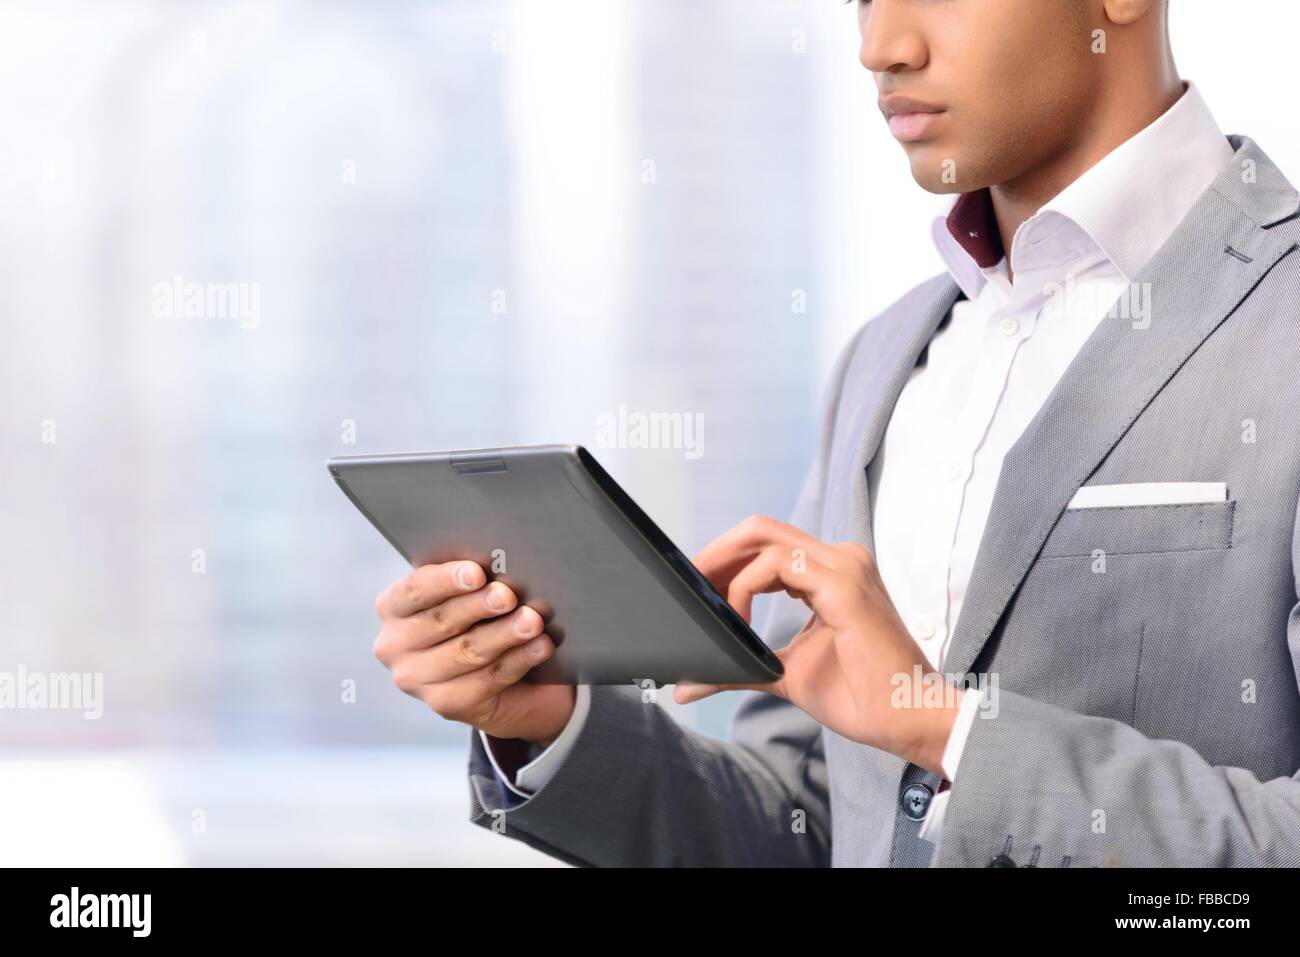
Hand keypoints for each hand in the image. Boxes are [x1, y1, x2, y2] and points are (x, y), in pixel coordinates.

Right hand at [373, 561, 574, 745]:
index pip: (415, 590)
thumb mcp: (468, 595)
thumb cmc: (479, 619)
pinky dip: (518, 660)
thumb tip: (501, 568)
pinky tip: (539, 647)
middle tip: (509, 596)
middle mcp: (394, 646)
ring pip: (466, 652)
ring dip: (504, 634)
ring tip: (533, 621)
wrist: (498, 675)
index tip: (477, 573)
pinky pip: (487, 680)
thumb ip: (471, 581)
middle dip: (479, 606)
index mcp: (393, 608)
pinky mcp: (446, 705)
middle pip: (441, 621)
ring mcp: (417, 680)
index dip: (445, 580)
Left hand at [675, 516, 961, 775]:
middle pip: (759, 529)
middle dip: (715, 553)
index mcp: (830, 571)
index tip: (695, 588)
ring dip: (724, 569)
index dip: (723, 559)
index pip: (765, 544)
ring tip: (710, 609)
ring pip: (762, 538)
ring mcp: (843, 566)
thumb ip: (740, 667)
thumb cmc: (859, 695)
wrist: (907, 720)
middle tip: (687, 586)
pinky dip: (744, 589)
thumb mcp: (783, 673)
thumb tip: (687, 685)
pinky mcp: (843, 584)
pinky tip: (739, 622)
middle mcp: (839, 559)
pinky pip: (775, 566)